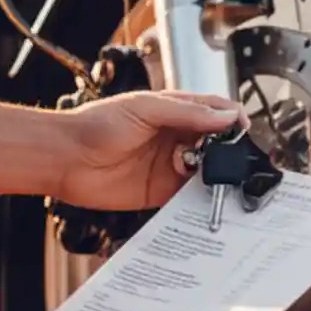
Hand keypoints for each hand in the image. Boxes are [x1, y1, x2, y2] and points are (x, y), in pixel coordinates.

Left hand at [57, 90, 245, 210]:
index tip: (244, 131)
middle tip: (239, 161)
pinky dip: (201, 201)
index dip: (234, 120)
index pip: (215, 113)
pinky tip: (207, 200)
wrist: (65, 158)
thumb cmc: (96, 125)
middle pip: (217, 145)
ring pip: (207, 173)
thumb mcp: (146, 109)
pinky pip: (189, 199)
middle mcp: (176, 139)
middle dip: (231, 153)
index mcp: (175, 113)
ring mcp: (170, 167)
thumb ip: (188, 113)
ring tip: (224, 181)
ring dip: (218, 178)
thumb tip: (226, 115)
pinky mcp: (161, 193)